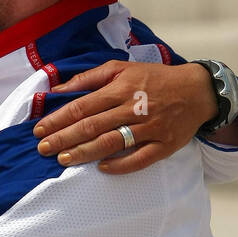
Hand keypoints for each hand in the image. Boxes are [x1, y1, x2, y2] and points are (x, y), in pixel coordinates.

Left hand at [33, 60, 217, 174]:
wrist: (197, 90)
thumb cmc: (154, 78)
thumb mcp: (121, 68)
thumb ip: (89, 78)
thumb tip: (58, 88)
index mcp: (120, 88)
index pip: (82, 106)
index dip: (58, 119)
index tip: (40, 130)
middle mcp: (133, 108)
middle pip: (92, 126)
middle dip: (64, 138)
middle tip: (43, 149)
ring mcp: (150, 128)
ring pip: (112, 143)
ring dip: (85, 153)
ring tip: (63, 160)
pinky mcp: (164, 145)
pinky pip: (140, 158)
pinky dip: (120, 165)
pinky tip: (101, 169)